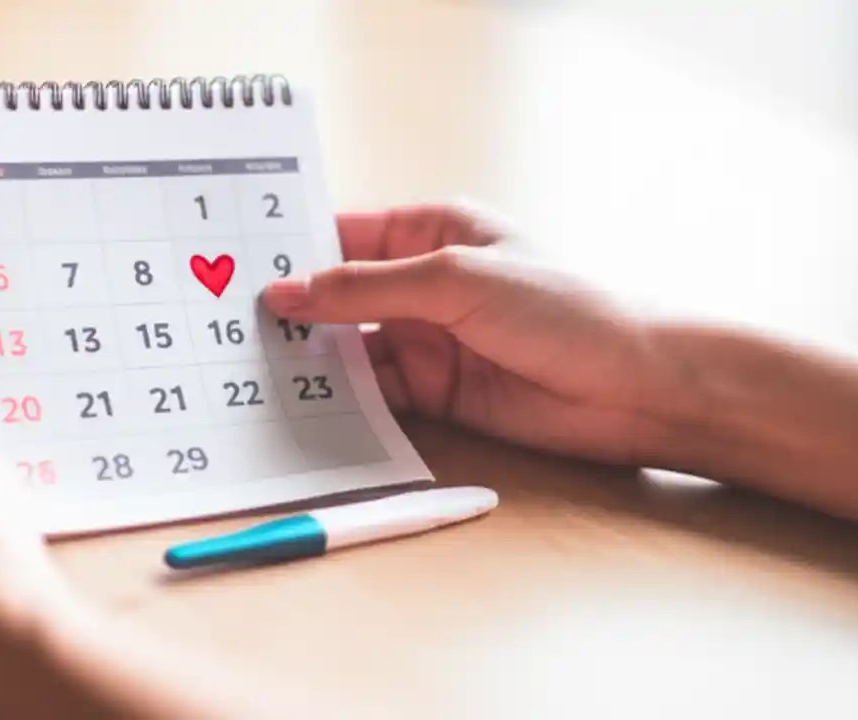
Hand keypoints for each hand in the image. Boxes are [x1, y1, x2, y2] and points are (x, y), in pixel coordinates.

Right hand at [262, 206, 689, 466]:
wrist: (635, 388)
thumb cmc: (563, 309)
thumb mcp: (455, 281)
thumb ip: (365, 289)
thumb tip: (284, 293)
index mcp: (432, 230)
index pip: (343, 232)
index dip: (290, 246)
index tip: (231, 261)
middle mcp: (422, 282)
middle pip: (337, 293)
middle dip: (289, 306)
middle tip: (222, 321)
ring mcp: (425, 339)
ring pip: (346, 345)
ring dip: (307, 355)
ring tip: (245, 365)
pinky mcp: (433, 391)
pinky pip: (370, 392)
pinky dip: (336, 398)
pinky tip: (296, 402)